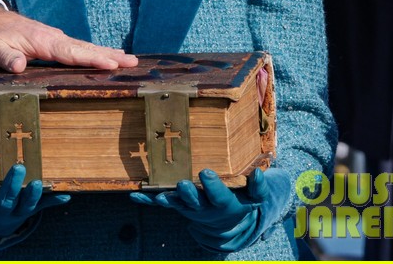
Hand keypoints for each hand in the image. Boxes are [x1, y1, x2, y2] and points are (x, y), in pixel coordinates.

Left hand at [0, 2, 136, 72]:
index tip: (113, 64)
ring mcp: (54, 39)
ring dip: (106, 53)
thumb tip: (18, 66)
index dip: (92, 59)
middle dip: (109, 55)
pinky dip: (94, 53)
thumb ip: (5, 57)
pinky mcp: (53, 43)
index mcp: (42, 41)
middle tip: (134, 62)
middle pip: (84, 48)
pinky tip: (106, 58)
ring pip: (83, 47)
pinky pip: (77, 49)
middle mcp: (53, 38)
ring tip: (130, 60)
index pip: (71, 52)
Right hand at [0, 162, 67, 239]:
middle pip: (6, 199)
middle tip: (19, 167)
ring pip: (25, 206)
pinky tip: (65, 195)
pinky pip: (41, 208)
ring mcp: (15, 214)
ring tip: (38, 183)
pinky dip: (53, 201)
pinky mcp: (28, 213)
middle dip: (12, 185)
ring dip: (33, 195)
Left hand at [130, 167, 287, 251]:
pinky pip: (159, 203)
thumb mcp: (255, 197)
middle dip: (188, 193)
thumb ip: (258, 187)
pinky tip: (134, 196)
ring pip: (176, 203)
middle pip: (195, 202)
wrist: (227, 220)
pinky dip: (147, 200)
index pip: (219, 196)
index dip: (213, 186)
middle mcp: (204, 207)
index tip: (206, 172)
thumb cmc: (241, 200)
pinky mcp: (176, 204)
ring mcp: (188, 207)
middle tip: (182, 184)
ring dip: (167, 198)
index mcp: (224, 204)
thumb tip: (258, 173)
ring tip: (159, 194)